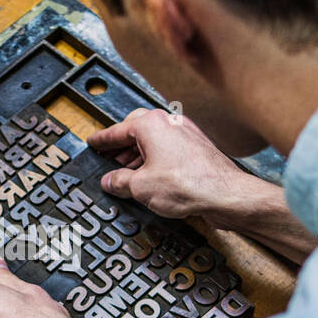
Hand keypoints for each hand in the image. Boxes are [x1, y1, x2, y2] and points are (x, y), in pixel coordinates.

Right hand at [88, 107, 262, 227]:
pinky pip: (168, 149)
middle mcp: (169, 123)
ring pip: (153, 140)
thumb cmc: (189, 184)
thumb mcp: (140, 187)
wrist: (225, 194)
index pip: (116, 131)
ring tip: (126, 173)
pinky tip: (151, 177)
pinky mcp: (197, 148)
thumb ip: (119, 182)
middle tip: (107, 159)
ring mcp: (185, 134)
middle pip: (135, 130)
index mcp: (151, 124)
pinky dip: (155, 159)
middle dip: (120, 146)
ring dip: (137, 155)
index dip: (101, 140)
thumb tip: (110, 181)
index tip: (92, 143)